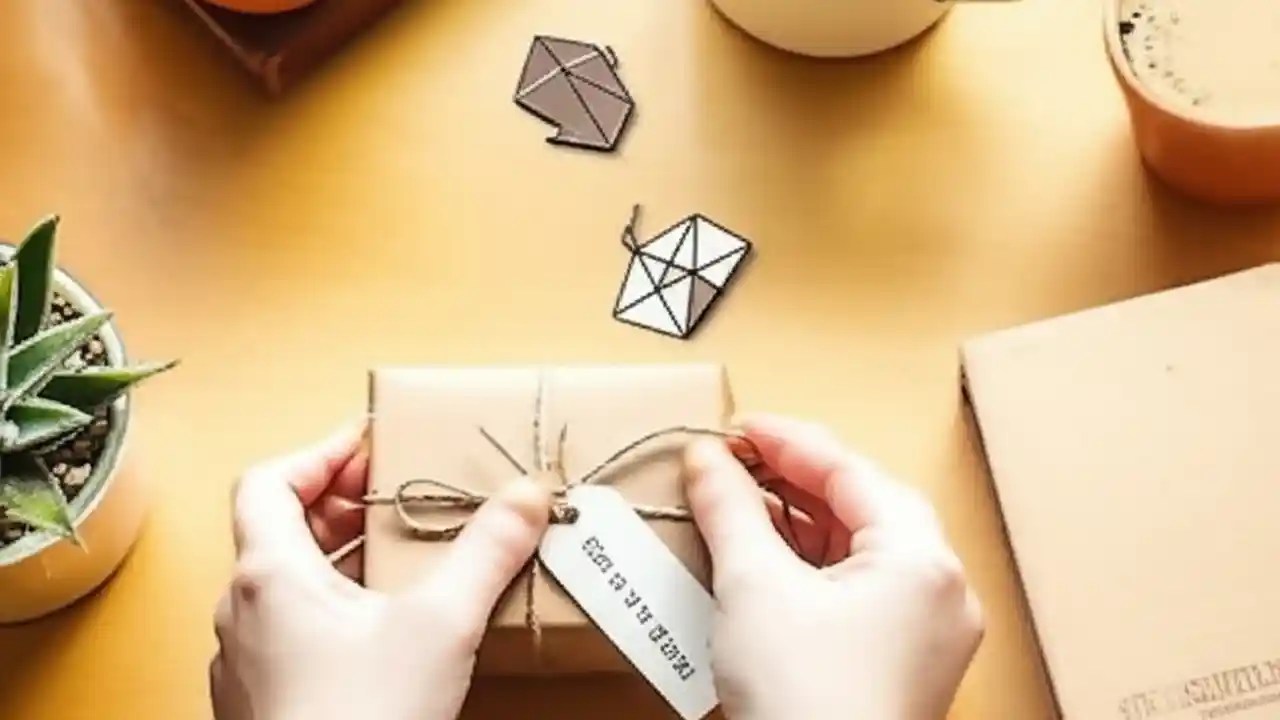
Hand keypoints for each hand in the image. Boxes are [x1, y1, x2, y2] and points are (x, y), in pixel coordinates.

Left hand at [210, 420, 549, 719]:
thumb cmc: (366, 716)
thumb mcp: (442, 623)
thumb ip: (488, 551)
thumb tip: (528, 494)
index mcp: (268, 575)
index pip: (266, 481)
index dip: (317, 453)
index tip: (369, 446)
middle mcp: (242, 613)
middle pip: (276, 530)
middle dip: (340, 505)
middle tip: (394, 497)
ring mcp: (245, 664)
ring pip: (283, 585)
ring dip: (335, 558)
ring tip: (397, 559)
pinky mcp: (262, 704)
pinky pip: (287, 632)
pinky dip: (329, 609)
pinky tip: (381, 632)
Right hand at [684, 415, 983, 719]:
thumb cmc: (804, 701)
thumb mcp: (753, 586)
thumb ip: (730, 507)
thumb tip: (707, 460)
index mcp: (922, 559)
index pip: (850, 470)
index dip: (785, 440)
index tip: (734, 427)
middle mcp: (941, 589)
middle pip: (862, 505)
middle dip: (792, 479)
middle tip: (734, 459)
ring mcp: (928, 630)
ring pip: (861, 548)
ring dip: (799, 522)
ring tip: (741, 501)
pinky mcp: (903, 662)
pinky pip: (860, 589)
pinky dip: (812, 566)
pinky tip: (767, 556)